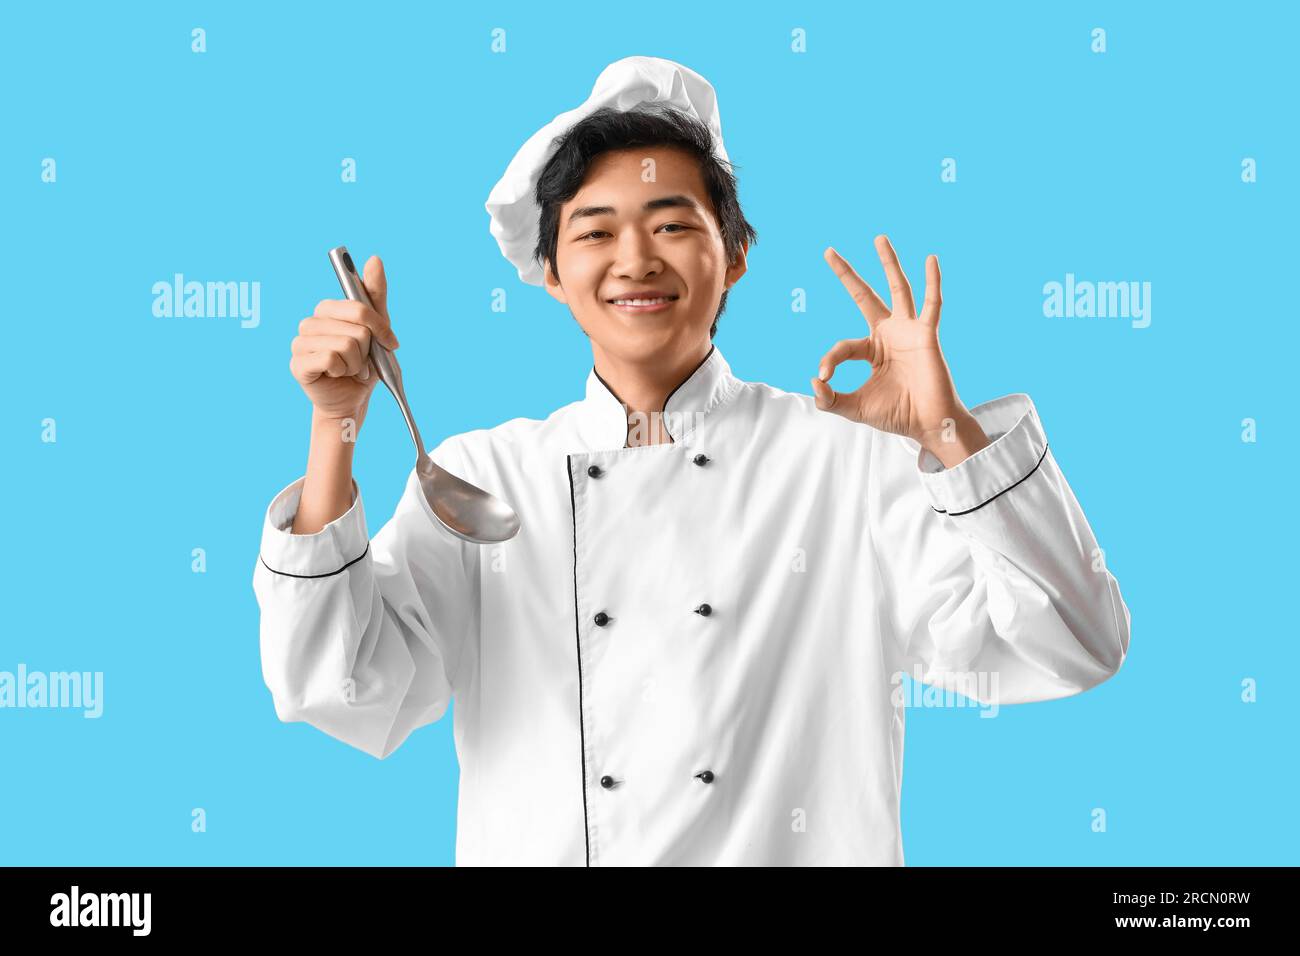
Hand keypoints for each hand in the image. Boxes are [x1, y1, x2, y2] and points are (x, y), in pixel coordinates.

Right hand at [289, 255, 400, 425]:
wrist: (353, 399)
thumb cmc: (364, 365)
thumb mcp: (377, 328)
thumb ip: (374, 294)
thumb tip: (374, 258)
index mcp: (327, 309)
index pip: (359, 307)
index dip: (379, 326)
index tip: (389, 341)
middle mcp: (310, 321)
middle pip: (356, 329)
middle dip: (368, 350)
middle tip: (362, 360)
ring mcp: (300, 342)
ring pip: (345, 345)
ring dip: (356, 363)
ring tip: (349, 369)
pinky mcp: (297, 363)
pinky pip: (330, 359)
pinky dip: (342, 371)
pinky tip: (336, 375)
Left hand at [812, 235, 988, 465]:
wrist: (929, 425)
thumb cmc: (898, 415)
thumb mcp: (854, 408)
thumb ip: (829, 400)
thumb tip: (813, 380)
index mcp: (872, 350)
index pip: (843, 346)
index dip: (829, 359)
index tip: (825, 377)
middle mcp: (889, 335)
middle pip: (864, 296)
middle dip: (846, 275)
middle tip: (829, 251)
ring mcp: (909, 331)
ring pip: (898, 289)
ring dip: (888, 264)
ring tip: (878, 239)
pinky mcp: (927, 335)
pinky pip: (931, 304)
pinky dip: (933, 282)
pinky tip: (930, 260)